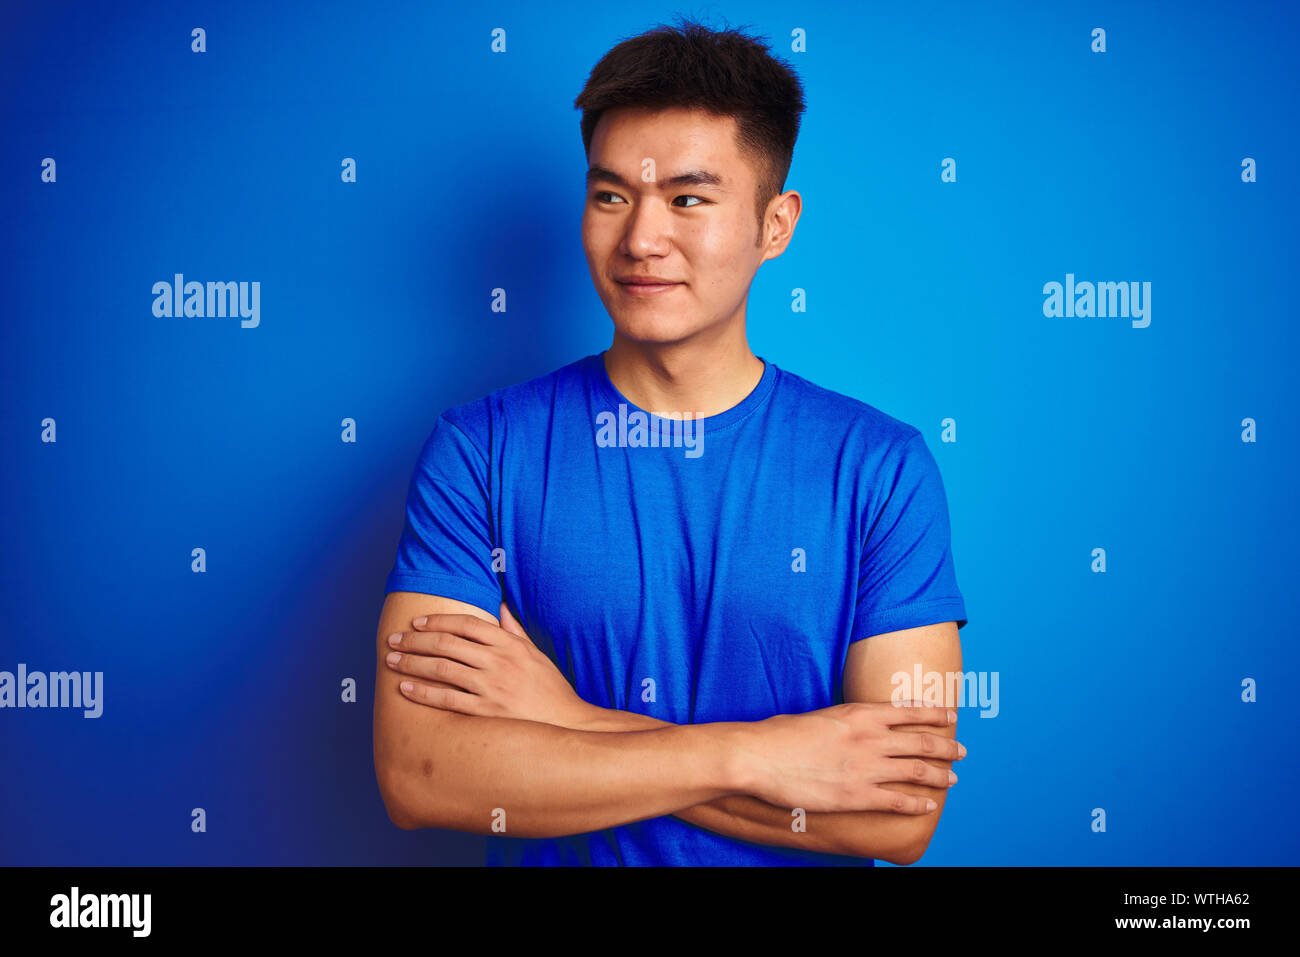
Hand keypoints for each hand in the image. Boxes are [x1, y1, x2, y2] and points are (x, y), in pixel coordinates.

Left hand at [385, 603, 596, 728]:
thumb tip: (500, 607)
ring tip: (391, 660)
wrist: (566, 725)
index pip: (468, 624)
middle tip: (393, 639)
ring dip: (412, 662)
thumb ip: (514, 631)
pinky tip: (405, 689)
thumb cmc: (551, 689)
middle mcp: (499, 663)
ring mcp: (492, 688)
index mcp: (510, 645)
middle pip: (448, 643)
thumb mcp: (536, 654)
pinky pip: (447, 700)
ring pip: (442, 668)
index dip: (439, 621)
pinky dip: (423, 693)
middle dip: (416, 640)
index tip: (417, 623)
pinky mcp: (486, 713)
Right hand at [736, 701, 964, 813]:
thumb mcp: (819, 716)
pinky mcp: (857, 796)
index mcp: (860, 714)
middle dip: (947, 747)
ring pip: (917, 771)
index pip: (910, 710)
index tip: (951, 716)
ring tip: (953, 778)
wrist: (760, 757)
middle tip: (961, 751)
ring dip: (940, 775)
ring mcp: (866, 768)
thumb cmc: (780, 735)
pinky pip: (898, 801)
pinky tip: (929, 805)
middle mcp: (871, 738)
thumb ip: (842, 722)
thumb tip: (848, 726)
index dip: (935, 714)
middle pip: (922, 742)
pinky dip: (918, 803)